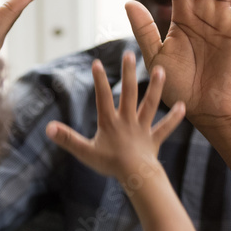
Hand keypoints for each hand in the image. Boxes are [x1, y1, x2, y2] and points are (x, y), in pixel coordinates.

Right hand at [45, 52, 184, 180]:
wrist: (136, 177)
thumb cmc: (109, 165)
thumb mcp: (85, 152)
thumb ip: (67, 138)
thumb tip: (48, 128)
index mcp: (110, 122)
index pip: (103, 97)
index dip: (99, 80)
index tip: (97, 62)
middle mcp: (128, 121)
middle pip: (129, 93)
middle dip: (128, 73)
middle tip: (130, 54)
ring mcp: (143, 129)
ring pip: (150, 104)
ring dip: (156, 87)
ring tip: (161, 70)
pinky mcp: (154, 139)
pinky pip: (165, 128)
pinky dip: (174, 118)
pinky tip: (182, 106)